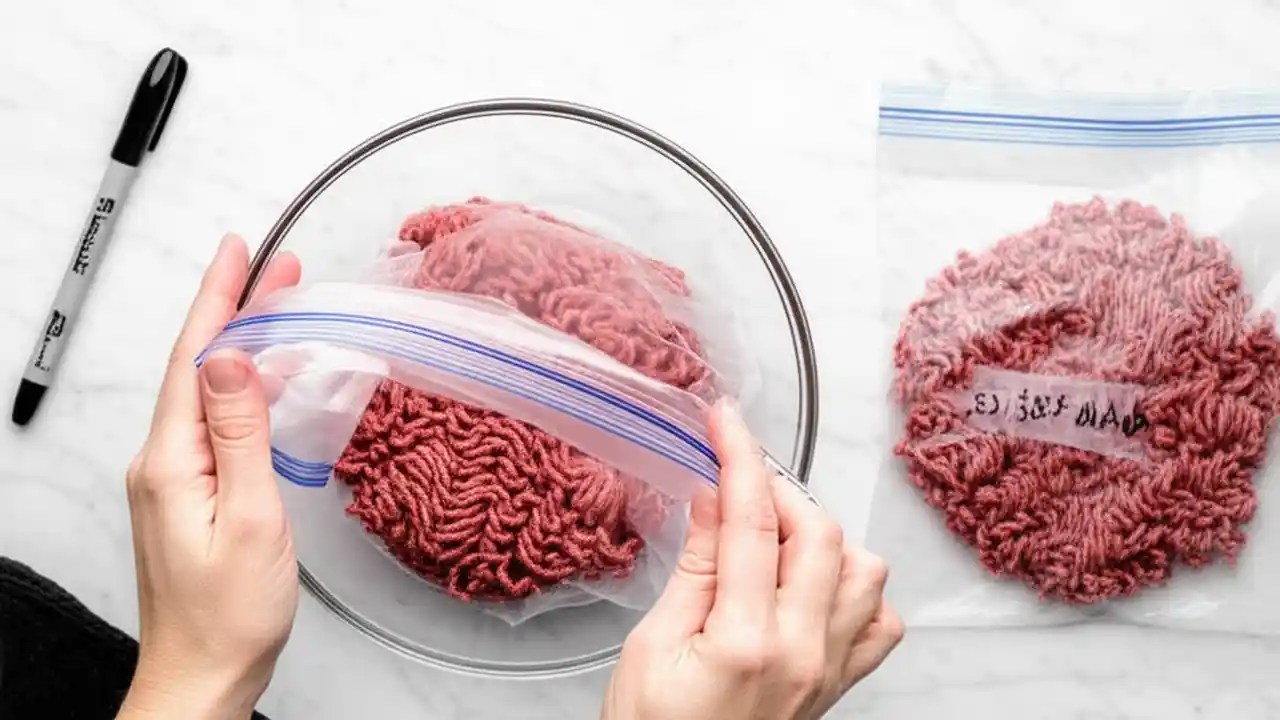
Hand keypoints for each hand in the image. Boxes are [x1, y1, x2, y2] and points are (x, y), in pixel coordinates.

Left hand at [119, 236, 301, 719]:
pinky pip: (215, 424)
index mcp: (171, 461)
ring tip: (283, 309)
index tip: (239, 252)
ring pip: (208, 392)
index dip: (218, 300)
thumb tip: (232, 359)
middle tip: (277, 269)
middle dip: (237, 310)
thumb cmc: (230, 613)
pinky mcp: (187, 493)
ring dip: (245, 347)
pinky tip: (270, 382)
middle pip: (199, 367)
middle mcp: (162, 461)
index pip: (194, 360)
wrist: (203, 675)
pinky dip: (246, 390)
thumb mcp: (249, 517)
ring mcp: (172, 477)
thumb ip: (239, 433)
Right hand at [601, 402, 902, 719]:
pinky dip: (856, 588)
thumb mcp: (651, 647)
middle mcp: (804, 654)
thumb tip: (714, 495)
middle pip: (820, 534)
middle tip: (735, 483)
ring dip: (822, 537)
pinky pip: (881, 619)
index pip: (753, 523)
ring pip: (866, 569)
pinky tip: (812, 586)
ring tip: (771, 540)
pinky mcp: (840, 683)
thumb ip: (695, 568)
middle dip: (777, 491)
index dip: (739, 457)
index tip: (724, 420)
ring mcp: (831, 670)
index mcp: (746, 643)